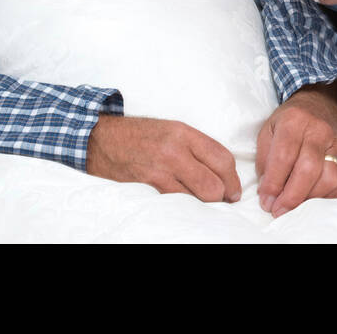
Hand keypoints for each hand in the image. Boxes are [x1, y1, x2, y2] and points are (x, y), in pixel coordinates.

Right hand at [86, 114, 241, 202]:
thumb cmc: (141, 136)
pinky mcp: (148, 185)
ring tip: (199, 199)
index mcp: (184, 133)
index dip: (233, 179)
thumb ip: (198, 148)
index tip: (234, 190)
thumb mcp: (172, 131)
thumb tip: (224, 174)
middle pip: (214, 184)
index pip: (222, 158)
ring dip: (203, 203)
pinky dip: (184, 206)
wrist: (102, 139)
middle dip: (221, 195)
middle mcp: (174, 150)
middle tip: (219, 198)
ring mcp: (160, 169)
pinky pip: (177, 203)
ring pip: (198, 197)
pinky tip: (182, 201)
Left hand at [256, 83, 336, 217]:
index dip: (274, 183)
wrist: (318, 104)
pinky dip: (330, 197)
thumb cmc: (289, 121)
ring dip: (310, 199)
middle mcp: (318, 131)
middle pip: (308, 169)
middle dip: (291, 197)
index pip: (284, 157)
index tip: (266, 201)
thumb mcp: (268, 130)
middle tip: (278, 211)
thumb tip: (267, 194)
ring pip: (329, 178)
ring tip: (295, 206)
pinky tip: (315, 199)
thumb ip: (265, 161)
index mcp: (294, 121)